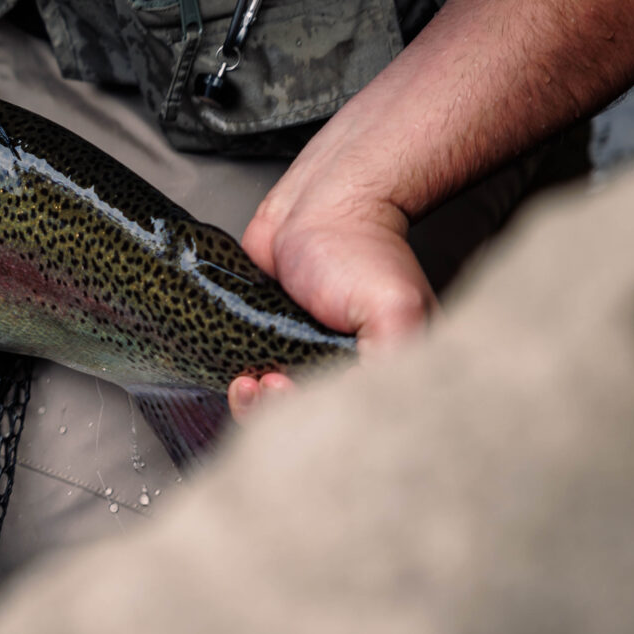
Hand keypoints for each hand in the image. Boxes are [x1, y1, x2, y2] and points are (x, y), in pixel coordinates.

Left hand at [226, 157, 436, 421]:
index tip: (289, 389)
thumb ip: (393, 360)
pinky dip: (245, 394)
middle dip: (280, 418)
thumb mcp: (393, 309)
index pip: (349, 428)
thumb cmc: (363, 251)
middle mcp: (346, 375)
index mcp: (383, 376)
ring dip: (256, 410)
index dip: (316, 423)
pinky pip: (256, 391)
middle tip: (269, 386)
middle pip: (311, 428)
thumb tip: (376, 408)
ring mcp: (306, 366)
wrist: (320, 205)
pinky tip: (240, 379)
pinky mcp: (272, 351)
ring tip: (249, 385)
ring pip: (278, 416)